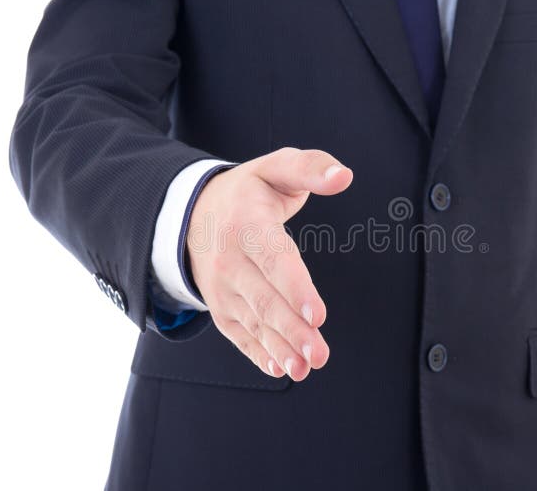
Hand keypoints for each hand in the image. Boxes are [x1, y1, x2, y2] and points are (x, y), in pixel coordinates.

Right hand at [187, 148, 352, 380]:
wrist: (192, 214)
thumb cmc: (248, 192)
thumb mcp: (275, 168)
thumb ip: (310, 168)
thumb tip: (344, 175)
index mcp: (248, 223)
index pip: (274, 259)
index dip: (295, 288)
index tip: (318, 315)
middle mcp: (231, 260)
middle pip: (265, 299)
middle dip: (292, 330)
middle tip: (319, 354)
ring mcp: (224, 288)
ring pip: (254, 322)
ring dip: (280, 348)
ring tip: (304, 368)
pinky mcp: (222, 308)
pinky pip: (240, 335)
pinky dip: (258, 354)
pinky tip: (280, 369)